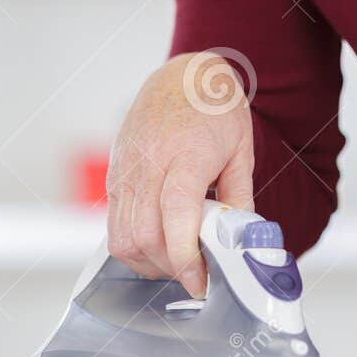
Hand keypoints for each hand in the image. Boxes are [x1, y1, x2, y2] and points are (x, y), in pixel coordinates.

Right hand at [106, 51, 255, 296]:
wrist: (182, 75)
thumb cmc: (215, 108)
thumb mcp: (241, 149)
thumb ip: (239, 197)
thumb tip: (240, 241)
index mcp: (185, 156)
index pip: (175, 218)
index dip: (185, 258)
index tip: (201, 282)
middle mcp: (148, 165)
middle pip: (145, 237)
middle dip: (171, 268)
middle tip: (197, 274)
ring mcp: (126, 171)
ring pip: (122, 239)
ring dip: (149, 263)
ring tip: (177, 261)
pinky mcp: (115, 176)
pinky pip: (114, 225)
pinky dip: (133, 246)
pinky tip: (159, 243)